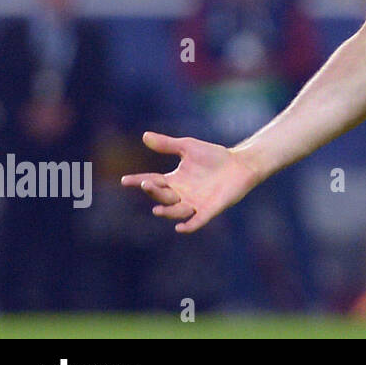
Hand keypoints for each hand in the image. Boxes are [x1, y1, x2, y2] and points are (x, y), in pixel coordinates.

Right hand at [121, 131, 262, 232]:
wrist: (240, 163)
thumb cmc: (214, 156)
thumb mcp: (188, 147)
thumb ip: (167, 144)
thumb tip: (144, 136)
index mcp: (174, 180)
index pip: (152, 182)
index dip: (138, 182)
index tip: (125, 181)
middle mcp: (181, 194)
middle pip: (162, 196)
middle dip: (154, 192)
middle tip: (147, 184)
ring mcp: (195, 203)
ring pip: (176, 211)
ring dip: (167, 212)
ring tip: (157, 209)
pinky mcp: (210, 209)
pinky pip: (197, 221)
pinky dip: (189, 225)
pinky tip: (180, 228)